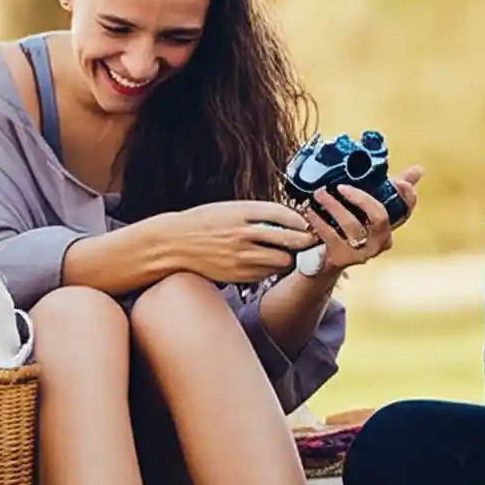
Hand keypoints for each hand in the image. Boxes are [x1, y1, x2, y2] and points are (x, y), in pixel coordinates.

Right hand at [172, 200, 317, 283]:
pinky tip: (268, 262)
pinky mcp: (238, 275)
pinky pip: (267, 273)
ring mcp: (240, 256)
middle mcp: (242, 234)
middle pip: (288, 239)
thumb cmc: (205, 222)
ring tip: (288, 252)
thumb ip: (258, 214)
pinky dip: (273, 269)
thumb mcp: (230, 209)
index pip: (283, 214)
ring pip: (282, 260)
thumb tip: (290, 220)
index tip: (305, 223)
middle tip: (309, 241)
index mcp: (242, 212)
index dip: (300, 220)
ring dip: (290, 257)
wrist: (174, 244)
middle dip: (304, 241)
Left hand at [301, 165, 421, 271]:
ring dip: (333, 206)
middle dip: (360, 198)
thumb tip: (418, 169)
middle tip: (340, 186)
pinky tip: (310, 211)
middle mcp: (381, 240)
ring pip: (352, 226)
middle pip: (380, 217)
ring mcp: (364, 252)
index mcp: (390, 224)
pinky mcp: (344, 258)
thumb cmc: (351, 225)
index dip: (407, 196)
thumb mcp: (368, 205)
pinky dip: (319, 222)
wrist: (327, 258)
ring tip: (318, 194)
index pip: (406, 209)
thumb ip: (389, 187)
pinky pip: (332, 237)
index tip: (401, 182)